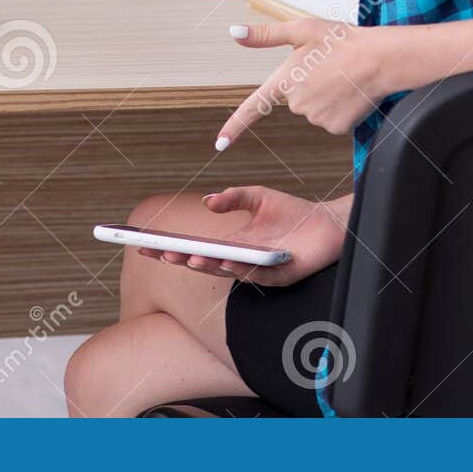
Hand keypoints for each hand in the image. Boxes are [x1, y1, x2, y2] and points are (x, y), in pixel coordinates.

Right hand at [140, 186, 346, 286]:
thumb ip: (233, 197)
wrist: (328, 223)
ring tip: (190, 258)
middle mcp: (241, 259)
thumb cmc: (293, 211)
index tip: (144, 244)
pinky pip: (258, 275)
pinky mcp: (280, 275)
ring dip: (208, 265)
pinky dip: (242, 269)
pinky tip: (229, 259)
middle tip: (159, 253)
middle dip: (180, 259)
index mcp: (232, 243)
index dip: (171, 248)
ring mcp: (259, 269)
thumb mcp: (258, 196)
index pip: (195, 248)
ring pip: (228, 271)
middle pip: (204, 262)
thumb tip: (208, 202)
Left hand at [217, 18, 389, 147]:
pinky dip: (340, 109)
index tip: (219, 144)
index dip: (234, 127)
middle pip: (295, 100)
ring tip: (343, 78)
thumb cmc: (341, 40)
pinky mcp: (335, 128)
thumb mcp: (302, 29)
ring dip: (326, 96)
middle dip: (309, 85)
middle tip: (330, 67)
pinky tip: (351, 93)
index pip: (252, 108)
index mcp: (284, 80)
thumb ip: (265, 35)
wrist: (380, 59)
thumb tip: (233, 32)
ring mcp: (315, 118)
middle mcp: (296, 103)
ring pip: (314, 110)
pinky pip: (331, 121)